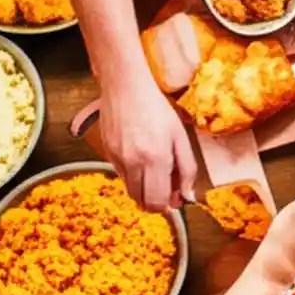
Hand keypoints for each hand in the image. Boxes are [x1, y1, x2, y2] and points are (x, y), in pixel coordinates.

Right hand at [100, 78, 195, 212]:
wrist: (126, 88)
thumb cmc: (157, 109)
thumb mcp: (180, 137)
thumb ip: (187, 168)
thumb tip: (187, 195)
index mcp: (155, 159)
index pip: (156, 201)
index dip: (166, 206)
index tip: (175, 200)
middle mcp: (133, 162)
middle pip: (141, 201)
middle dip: (156, 201)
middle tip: (167, 188)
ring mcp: (117, 159)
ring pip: (130, 190)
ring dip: (144, 189)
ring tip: (156, 170)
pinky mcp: (107, 153)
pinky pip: (121, 175)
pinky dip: (133, 176)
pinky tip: (142, 158)